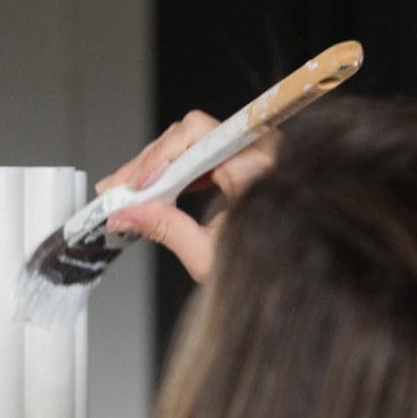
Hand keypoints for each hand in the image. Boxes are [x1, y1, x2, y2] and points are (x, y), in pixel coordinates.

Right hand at [94, 109, 279, 281]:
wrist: (296, 282)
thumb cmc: (268, 272)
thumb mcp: (207, 255)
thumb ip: (165, 229)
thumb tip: (127, 214)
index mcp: (259, 168)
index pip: (196, 136)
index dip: (159, 157)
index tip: (135, 185)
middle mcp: (263, 151)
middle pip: (192, 134)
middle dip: (152, 163)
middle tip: (120, 189)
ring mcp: (259, 153)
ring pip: (196, 142)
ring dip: (161, 166)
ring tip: (131, 192)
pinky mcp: (252, 161)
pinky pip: (208, 154)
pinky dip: (182, 170)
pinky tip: (159, 189)